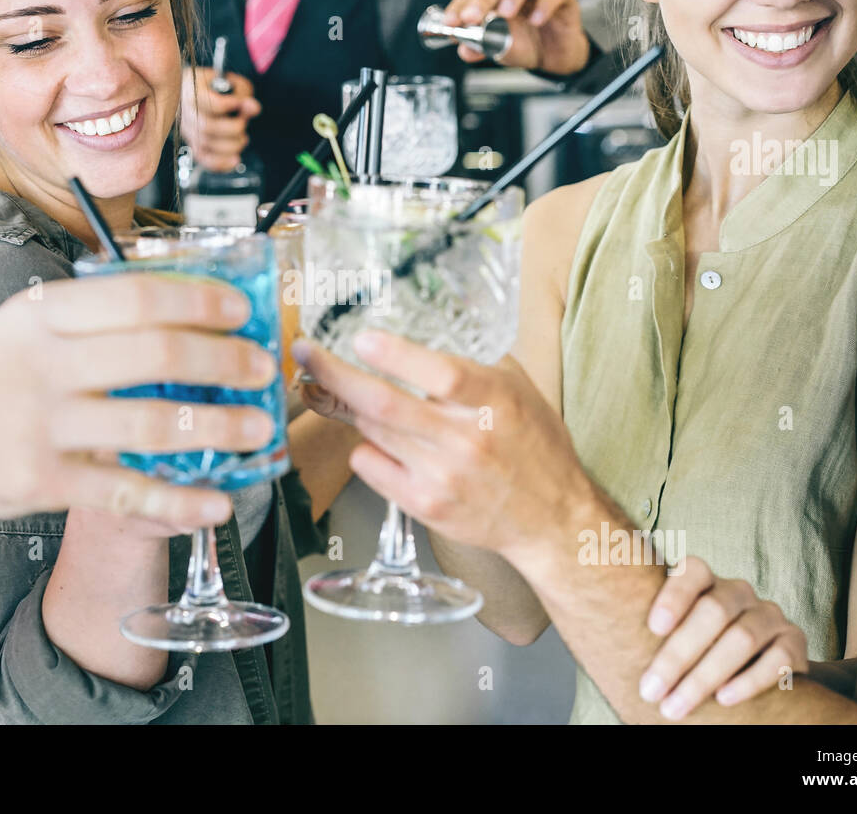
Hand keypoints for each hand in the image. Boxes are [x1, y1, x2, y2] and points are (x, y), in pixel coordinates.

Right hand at [0, 273, 279, 534]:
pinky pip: (127, 493)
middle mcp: (44, 364)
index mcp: (42, 314)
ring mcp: (44, 425)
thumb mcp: (23, 327)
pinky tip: (218, 500)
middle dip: (223, 360)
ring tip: (257, 428)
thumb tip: (186, 307)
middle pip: (155, 354)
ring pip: (151, 424)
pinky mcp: (45, 482)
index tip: (242, 310)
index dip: (199, 301)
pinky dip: (179, 500)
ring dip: (218, 426)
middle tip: (262, 368)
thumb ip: (93, 316)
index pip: (136, 296)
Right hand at [180, 66, 261, 171]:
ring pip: (205, 145)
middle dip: (233, 129)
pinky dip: (221, 163)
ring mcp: (188, 129)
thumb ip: (242, 94)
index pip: (209, 103)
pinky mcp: (193, 143)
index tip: (243, 104)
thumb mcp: (232, 82)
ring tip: (242, 139)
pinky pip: (203, 159)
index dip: (230, 106)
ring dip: (231, 146)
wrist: (201, 92)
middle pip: (206, 127)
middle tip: (243, 123)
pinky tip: (235, 160)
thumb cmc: (217, 87)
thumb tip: (252, 108)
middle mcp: (186, 111)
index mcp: (192, 89)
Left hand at [291, 331, 587, 555]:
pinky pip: (370, 467)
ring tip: (331, 390)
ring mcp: (443, 476)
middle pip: (385, 404)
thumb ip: (474, 366)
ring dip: (346, 407)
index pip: (439, 374)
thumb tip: (420, 338)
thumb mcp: (520, 390)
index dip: (395, 355)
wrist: (550, 518)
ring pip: (372, 431)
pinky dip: (362, 447)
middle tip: (306, 353)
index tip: (361, 338)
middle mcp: (467, 439)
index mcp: (495, 401)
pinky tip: (375, 441)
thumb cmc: (535, 449)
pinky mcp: (425, 506)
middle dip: (335, 374)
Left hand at [443, 0, 590, 75]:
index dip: (461, 4)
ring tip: (505, 14)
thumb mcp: (499, 50)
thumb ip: (481, 48)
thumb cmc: (526, 45)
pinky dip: (546, 3)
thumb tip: (464, 50)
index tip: (451, 22)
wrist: (555, 58)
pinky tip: (536, 21)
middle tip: (472, 18)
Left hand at [638, 557, 808, 719]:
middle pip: (713, 612)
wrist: (752, 662)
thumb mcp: (673, 630)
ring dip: (705, 676)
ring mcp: (768, 615)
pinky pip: (776, 660)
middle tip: (650, 690)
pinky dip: (748, 681)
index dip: (674, 595)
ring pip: (742, 638)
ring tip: (676, 705)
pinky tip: (723, 699)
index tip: (652, 628)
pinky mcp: (793, 643)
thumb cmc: (694, 645)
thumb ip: (651, 627)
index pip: (693, 571)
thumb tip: (598, 636)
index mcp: (706, 581)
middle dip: (678, 654)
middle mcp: (738, 592)